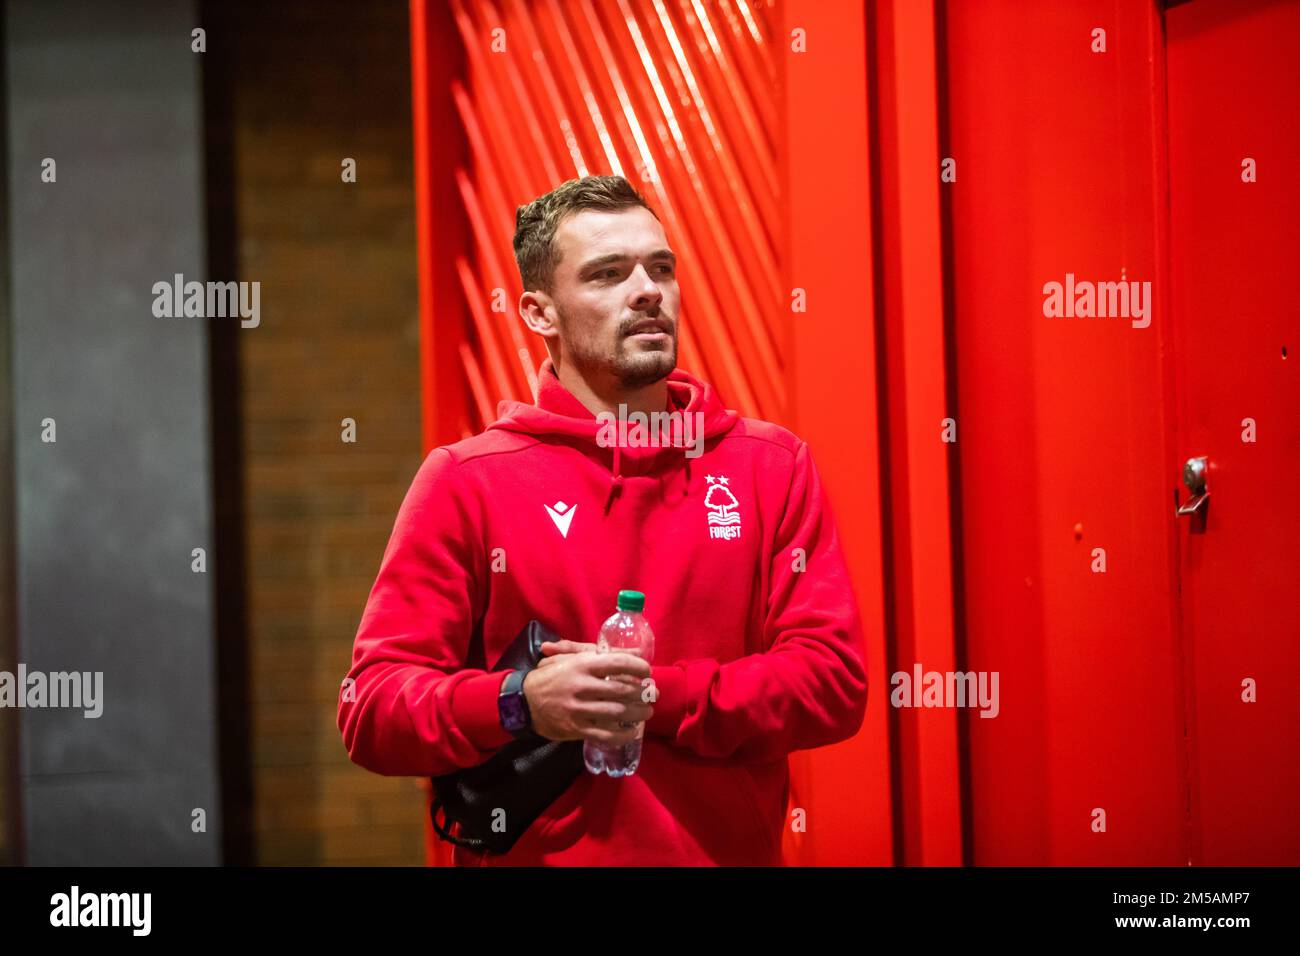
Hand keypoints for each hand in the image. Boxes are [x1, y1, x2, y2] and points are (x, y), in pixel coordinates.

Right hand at [523, 646, 652, 744]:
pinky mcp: (576, 728)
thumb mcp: (570, 658)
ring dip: (638, 713)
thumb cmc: (550, 677)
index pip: (618, 662)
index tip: (647, 671)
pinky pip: (605, 734)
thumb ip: (600, 652)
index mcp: (582, 665)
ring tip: (647, 712)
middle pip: (622, 690)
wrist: (523, 702)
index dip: (638, 667)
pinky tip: (631, 732)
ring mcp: (579, 709)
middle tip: (653, 694)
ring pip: (617, 713)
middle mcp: (582, 686)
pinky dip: (622, 735)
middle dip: (643, 693)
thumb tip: (634, 649)